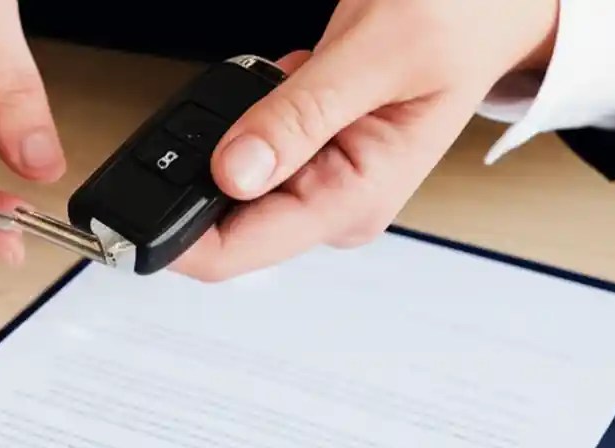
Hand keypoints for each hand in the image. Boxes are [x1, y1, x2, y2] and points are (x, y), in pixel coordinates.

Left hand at [172, 0, 558, 280]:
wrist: (487, 0)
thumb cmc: (458, 19)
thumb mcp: (377, 54)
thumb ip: (300, 116)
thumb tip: (232, 174)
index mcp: (352, 200)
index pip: (232, 254)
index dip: (168, 236)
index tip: (128, 203)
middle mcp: (332, 203)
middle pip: (219, 219)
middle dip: (204, 161)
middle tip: (245, 95)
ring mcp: (319, 182)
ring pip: (226, 181)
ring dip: (226, 132)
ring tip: (276, 79)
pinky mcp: (308, 157)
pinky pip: (244, 152)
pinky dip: (243, 112)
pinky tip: (279, 79)